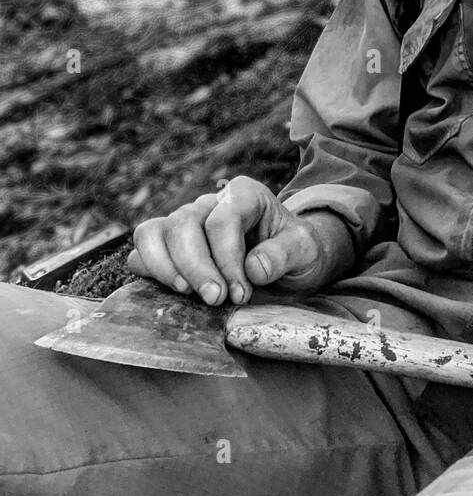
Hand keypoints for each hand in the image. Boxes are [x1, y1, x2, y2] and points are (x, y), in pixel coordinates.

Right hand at [127, 175, 352, 305]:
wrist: (289, 265)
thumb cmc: (296, 253)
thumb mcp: (306, 251)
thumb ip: (285, 254)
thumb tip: (254, 268)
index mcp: (244, 195)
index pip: (222, 219)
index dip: (227, 258)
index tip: (240, 292)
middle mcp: (209, 203)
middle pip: (183, 223)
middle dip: (196, 267)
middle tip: (216, 300)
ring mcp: (185, 223)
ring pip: (154, 232)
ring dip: (166, 268)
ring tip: (188, 296)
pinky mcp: (168, 247)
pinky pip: (142, 251)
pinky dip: (149, 271)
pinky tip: (172, 293)